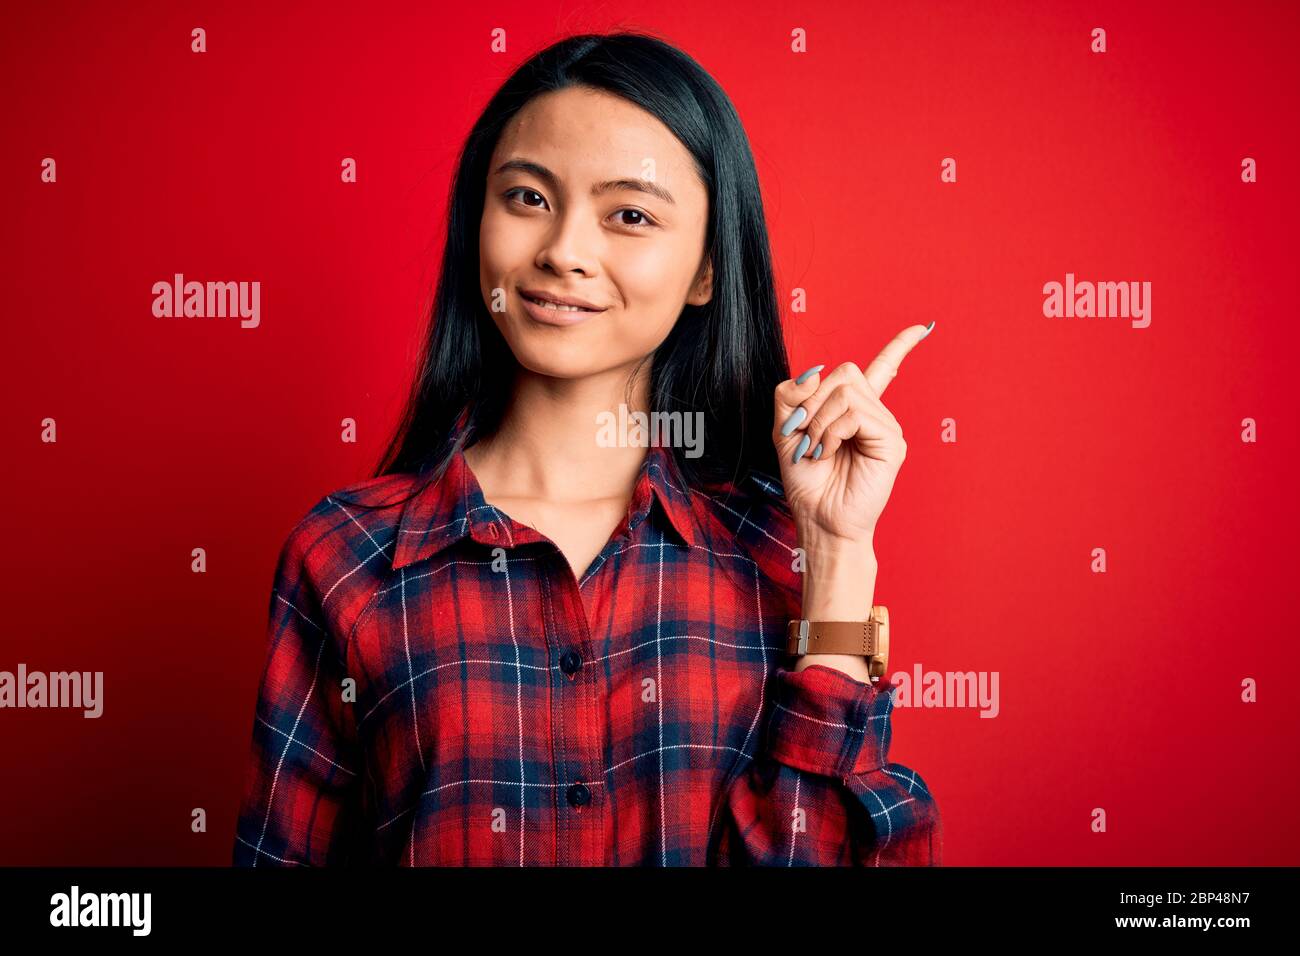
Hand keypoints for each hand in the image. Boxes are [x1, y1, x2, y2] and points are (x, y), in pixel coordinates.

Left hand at [772, 323, 932, 546]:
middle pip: (844, 372)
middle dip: (813, 401)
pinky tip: (827, 452)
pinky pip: (854, 413)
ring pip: (846, 390)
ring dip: (818, 420)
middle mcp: (875, 414)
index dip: (900, 347)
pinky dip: (830, 431)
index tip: (923, 328)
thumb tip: (816, 371)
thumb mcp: (785, 430)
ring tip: (816, 449)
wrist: (819, 520)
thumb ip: (790, 395)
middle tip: (805, 434)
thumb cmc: (806, 481)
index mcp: (854, 410)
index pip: (881, 369)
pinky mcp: (891, 441)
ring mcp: (886, 426)